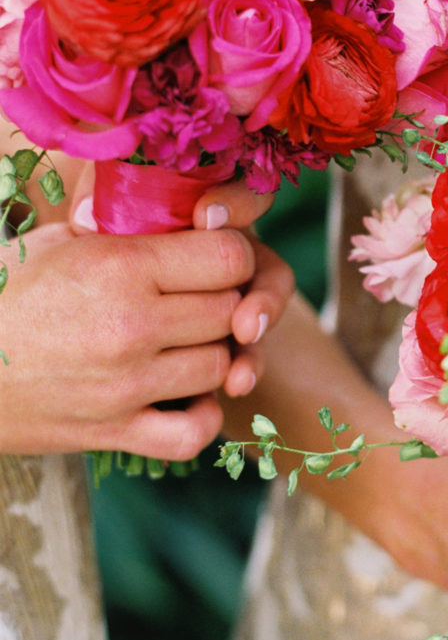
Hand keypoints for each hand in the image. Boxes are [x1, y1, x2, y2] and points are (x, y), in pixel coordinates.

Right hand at [0, 222, 284, 459]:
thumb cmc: (1, 292)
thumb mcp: (54, 240)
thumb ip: (123, 227)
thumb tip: (182, 207)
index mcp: (118, 267)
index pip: (230, 255)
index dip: (229, 253)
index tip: (210, 255)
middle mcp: (131, 326)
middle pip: (231, 309)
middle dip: (224, 299)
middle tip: (197, 297)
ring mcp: (125, 386)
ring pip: (221, 365)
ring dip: (212, 352)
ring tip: (185, 340)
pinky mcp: (112, 432)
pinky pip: (193, 432)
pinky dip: (201, 414)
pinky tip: (185, 394)